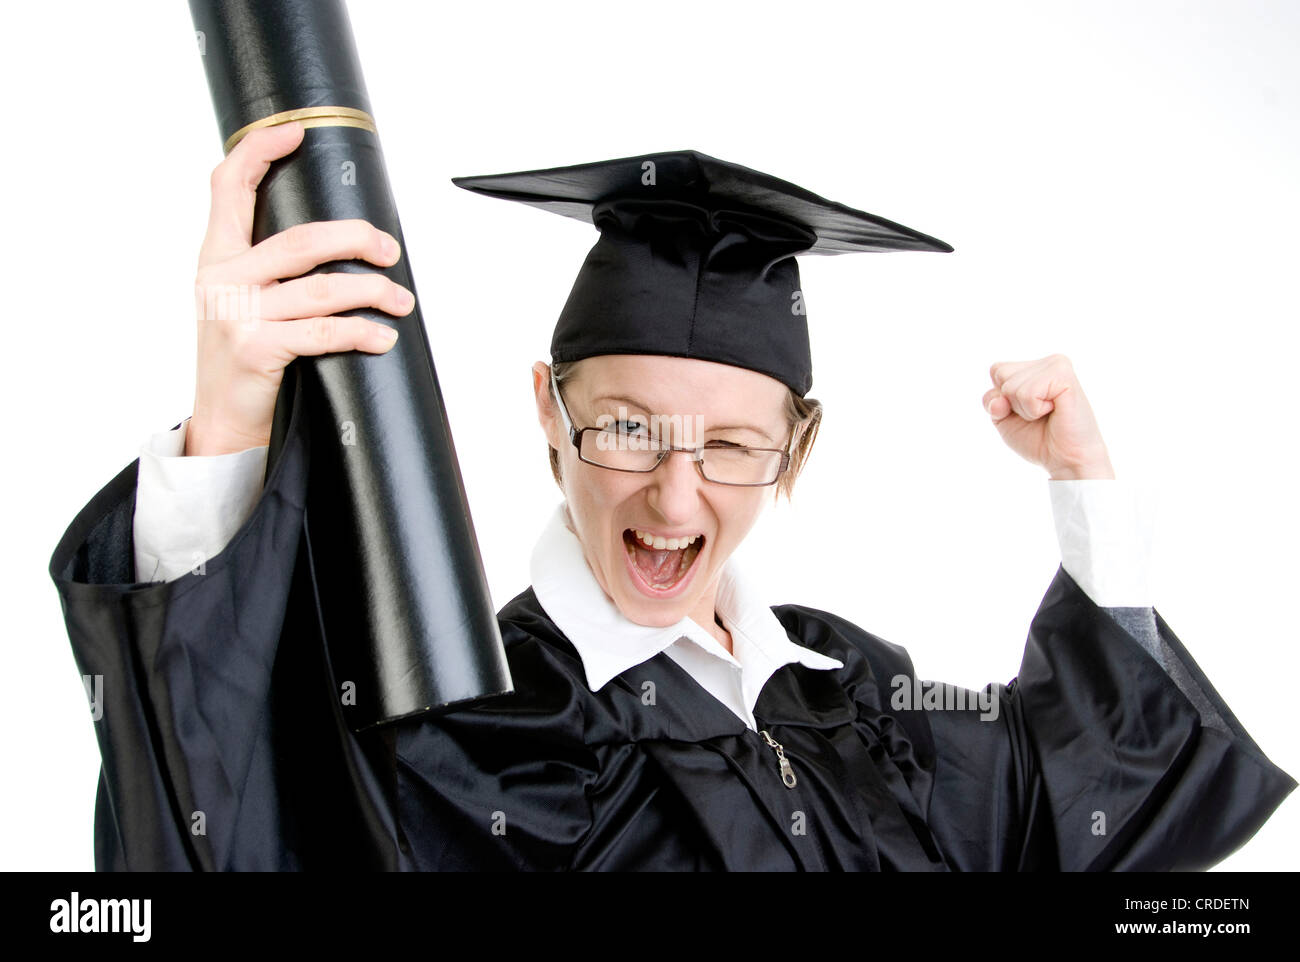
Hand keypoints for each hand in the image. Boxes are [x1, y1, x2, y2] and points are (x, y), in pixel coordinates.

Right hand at [188, 121, 415, 456]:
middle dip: (356, 239)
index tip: (295, 132)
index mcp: (216, 257)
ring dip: (373, 292)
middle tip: (390, 249)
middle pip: (300, 239)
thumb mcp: (239, 302)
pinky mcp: (255, 350)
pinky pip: (323, 332)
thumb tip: (335, 242)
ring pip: (322, 289)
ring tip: (400, 299)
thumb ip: (266, 268)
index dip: (259, 152)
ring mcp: (236, 315)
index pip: (227, 187)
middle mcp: (220, 279)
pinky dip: (361, 332)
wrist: (221, 421)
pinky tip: (383, 336)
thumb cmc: (243, 359)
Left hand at [981, 354, 1114, 479]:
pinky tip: (1055, 411)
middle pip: (1000, 374)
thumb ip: (992, 401)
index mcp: (1035, 367)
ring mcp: (1057, 364)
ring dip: (1024, 410)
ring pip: (1012, 386)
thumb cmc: (1039, 439)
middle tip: (1039, 415)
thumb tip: (1000, 399)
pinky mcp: (1064, 375)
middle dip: (1012, 403)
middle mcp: (1047, 362)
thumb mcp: (1004, 419)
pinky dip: (1034, 410)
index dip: (1001, 398)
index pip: (996, 370)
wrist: (1067, 460)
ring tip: (1048, 414)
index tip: (1025, 411)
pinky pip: (1027, 394)